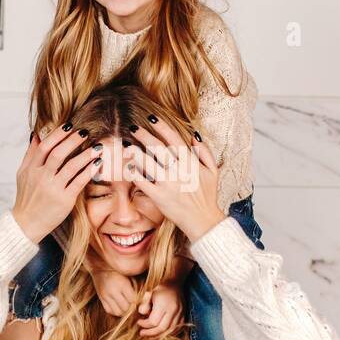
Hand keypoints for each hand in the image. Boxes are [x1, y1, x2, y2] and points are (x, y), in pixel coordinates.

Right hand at [12, 124, 100, 243]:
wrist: (27, 224)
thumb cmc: (27, 197)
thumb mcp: (23, 174)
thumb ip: (30, 154)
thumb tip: (37, 134)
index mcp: (31, 169)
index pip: (45, 146)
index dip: (58, 134)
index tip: (70, 125)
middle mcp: (41, 177)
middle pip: (58, 153)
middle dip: (73, 140)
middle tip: (85, 132)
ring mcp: (53, 189)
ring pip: (71, 167)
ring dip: (85, 155)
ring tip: (97, 147)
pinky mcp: (64, 200)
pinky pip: (79, 182)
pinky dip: (89, 171)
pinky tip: (97, 163)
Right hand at [88, 262, 138, 316]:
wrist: (101, 266)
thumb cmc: (120, 270)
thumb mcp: (129, 274)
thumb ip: (138, 286)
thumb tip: (147, 297)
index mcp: (122, 284)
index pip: (133, 300)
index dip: (138, 302)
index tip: (141, 300)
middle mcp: (113, 291)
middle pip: (126, 308)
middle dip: (132, 308)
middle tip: (136, 305)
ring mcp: (105, 296)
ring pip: (118, 312)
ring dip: (125, 311)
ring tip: (129, 307)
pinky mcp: (101, 298)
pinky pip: (110, 311)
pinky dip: (116, 311)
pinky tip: (120, 306)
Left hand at [122, 116, 224, 242]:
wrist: (203, 220)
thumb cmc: (208, 196)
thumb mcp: (213, 171)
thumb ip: (204, 152)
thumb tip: (193, 136)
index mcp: (191, 162)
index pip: (174, 139)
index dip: (162, 127)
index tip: (152, 118)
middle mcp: (178, 170)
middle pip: (157, 147)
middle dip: (144, 135)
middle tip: (133, 128)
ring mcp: (168, 183)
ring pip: (147, 162)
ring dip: (135, 152)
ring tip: (127, 145)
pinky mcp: (159, 196)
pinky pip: (142, 182)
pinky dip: (134, 173)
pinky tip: (128, 166)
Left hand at [137, 282, 185, 338]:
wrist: (175, 284)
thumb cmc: (160, 288)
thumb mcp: (149, 293)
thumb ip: (144, 304)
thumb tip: (142, 314)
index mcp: (164, 304)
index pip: (153, 321)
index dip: (145, 324)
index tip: (139, 322)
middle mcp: (173, 310)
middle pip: (162, 328)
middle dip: (151, 332)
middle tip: (142, 333)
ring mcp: (180, 313)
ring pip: (170, 331)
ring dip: (159, 335)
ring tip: (150, 335)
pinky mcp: (184, 316)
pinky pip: (177, 329)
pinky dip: (168, 333)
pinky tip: (161, 333)